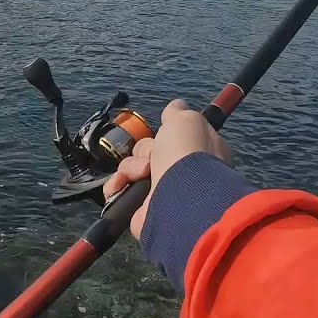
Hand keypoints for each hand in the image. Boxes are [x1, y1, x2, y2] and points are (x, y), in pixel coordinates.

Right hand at [102, 99, 233, 239]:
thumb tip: (176, 106)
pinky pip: (120, 191)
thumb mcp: (187, 120)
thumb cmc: (187, 154)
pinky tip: (122, 185)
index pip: (179, 139)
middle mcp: (183, 175)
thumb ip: (178, 111)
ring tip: (141, 173)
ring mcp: (162, 194)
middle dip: (145, 150)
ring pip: (132, 170)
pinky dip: (117, 186)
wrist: (179, 196)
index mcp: (200, 154)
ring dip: (131, 167)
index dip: (169, 134)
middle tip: (152, 156)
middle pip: (149, 152)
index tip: (166, 130)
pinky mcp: (142, 211)